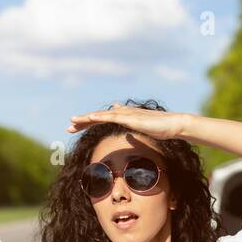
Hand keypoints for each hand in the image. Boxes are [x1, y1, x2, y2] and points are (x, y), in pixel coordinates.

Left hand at [66, 103, 188, 139]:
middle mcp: (122, 113)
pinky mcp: (130, 118)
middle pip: (98, 116)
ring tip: (72, 122)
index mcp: (123, 117)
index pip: (102, 120)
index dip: (88, 123)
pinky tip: (89, 118)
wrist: (173, 125)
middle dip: (82, 122)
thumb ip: (132, 125)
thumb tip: (125, 125)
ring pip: (101, 115)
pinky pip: (111, 117)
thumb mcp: (142, 128)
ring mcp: (126, 115)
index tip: (76, 129)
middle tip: (68, 127)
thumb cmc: (161, 128)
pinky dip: (98, 117)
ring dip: (85, 119)